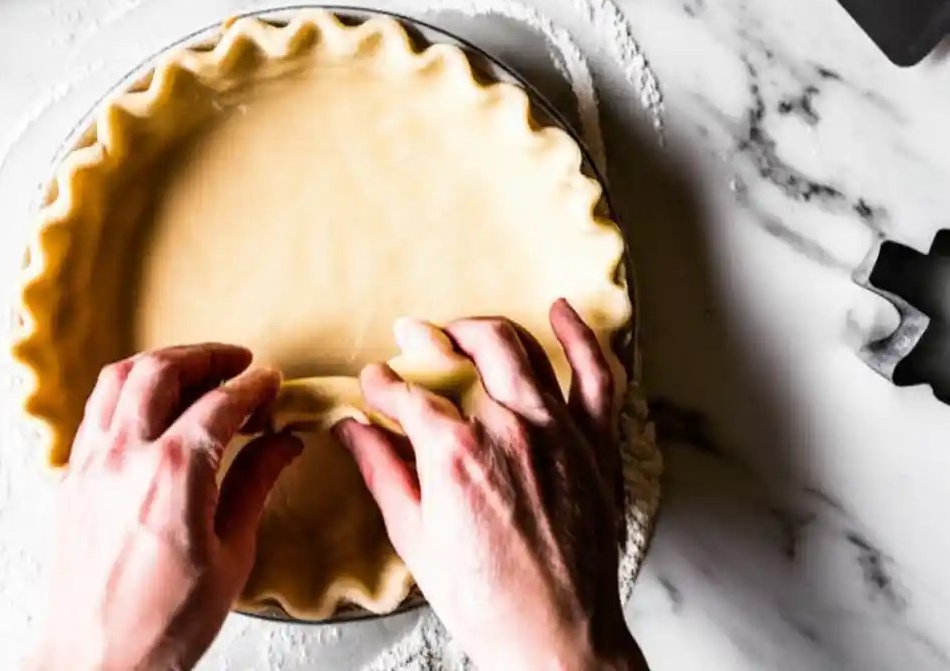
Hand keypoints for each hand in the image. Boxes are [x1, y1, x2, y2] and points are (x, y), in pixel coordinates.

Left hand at [32, 344, 302, 670]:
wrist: (96, 663)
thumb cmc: (163, 624)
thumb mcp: (231, 556)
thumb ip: (255, 485)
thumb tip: (282, 444)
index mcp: (173, 474)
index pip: (221, 403)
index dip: (253, 385)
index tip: (271, 382)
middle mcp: (125, 457)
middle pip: (162, 371)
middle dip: (205, 356)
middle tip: (236, 362)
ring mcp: (90, 465)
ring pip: (118, 379)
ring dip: (160, 364)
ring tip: (191, 371)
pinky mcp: (70, 480)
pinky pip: (95, 412)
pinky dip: (126, 393)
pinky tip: (148, 407)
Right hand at [335, 300, 645, 670]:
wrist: (557, 639)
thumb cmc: (486, 600)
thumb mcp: (415, 538)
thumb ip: (383, 472)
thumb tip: (353, 431)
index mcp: (454, 454)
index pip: (407, 393)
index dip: (382, 383)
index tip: (374, 383)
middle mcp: (508, 429)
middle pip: (465, 351)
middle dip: (431, 336)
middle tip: (415, 336)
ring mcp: (558, 430)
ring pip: (520, 349)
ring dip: (485, 330)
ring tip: (466, 331)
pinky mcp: (596, 443)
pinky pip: (595, 373)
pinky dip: (578, 336)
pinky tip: (560, 313)